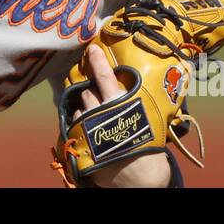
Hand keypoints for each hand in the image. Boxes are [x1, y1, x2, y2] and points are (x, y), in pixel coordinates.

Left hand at [74, 44, 172, 187]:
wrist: (139, 175)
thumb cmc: (148, 144)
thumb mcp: (146, 117)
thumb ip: (133, 101)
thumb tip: (133, 88)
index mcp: (119, 102)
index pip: (103, 74)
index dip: (96, 60)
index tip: (91, 49)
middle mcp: (100, 110)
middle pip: (87, 90)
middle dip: (92, 91)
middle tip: (100, 96)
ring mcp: (88, 125)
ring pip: (79, 106)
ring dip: (85, 107)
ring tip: (97, 115)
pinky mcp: (80, 138)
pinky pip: (75, 123)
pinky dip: (80, 122)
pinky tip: (90, 127)